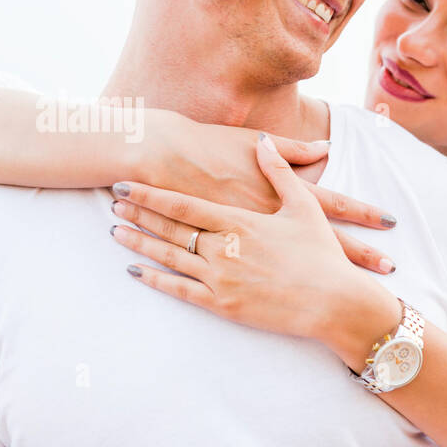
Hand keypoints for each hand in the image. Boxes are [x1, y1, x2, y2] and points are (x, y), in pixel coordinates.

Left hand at [109, 133, 402, 357]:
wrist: (334, 303)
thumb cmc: (321, 254)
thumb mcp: (304, 207)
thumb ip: (280, 172)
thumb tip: (265, 142)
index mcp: (240, 221)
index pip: (183, 205)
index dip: (151, 193)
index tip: (125, 183)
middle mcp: (224, 248)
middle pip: (170, 228)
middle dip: (139, 214)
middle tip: (112, 203)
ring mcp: (221, 278)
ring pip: (170, 258)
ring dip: (141, 244)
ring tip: (116, 232)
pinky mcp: (224, 305)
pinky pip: (180, 291)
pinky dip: (156, 280)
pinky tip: (136, 272)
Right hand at [139, 107, 396, 272]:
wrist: (158, 160)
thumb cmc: (208, 149)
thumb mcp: (253, 143)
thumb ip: (289, 151)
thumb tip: (324, 147)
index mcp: (278, 192)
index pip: (330, 202)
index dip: (361, 213)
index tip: (391, 222)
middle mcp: (270, 222)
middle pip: (323, 241)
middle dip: (357, 256)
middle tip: (392, 269)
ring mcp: (247, 248)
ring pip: (296, 269)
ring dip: (326, 283)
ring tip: (359, 297)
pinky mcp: (220, 268)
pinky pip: (265, 280)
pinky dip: (272, 296)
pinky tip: (290, 313)